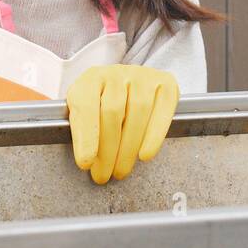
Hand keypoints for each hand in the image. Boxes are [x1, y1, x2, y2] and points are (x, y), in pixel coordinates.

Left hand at [66, 64, 179, 184]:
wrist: (128, 81)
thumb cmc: (103, 103)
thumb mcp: (84, 111)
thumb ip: (82, 130)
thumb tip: (88, 162)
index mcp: (90, 79)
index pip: (86, 106)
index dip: (86, 137)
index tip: (86, 163)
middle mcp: (116, 73)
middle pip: (113, 112)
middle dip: (108, 150)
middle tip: (104, 175)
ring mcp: (143, 76)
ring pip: (138, 113)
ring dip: (129, 149)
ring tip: (121, 170)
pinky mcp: (165, 83)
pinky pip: (162, 111)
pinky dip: (155, 136)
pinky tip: (145, 155)